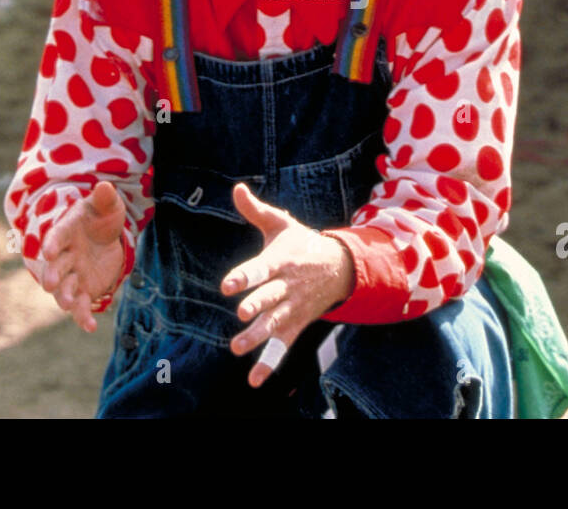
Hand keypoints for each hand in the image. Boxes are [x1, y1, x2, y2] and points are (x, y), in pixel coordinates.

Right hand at [39, 181, 126, 332]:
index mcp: (66, 231)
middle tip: (49, 283)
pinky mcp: (84, 290)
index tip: (49, 251)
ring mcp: (72, 274)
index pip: (56, 237)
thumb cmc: (102, 218)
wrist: (107, 237)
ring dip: (65, 297)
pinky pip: (81, 306)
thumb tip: (105, 186)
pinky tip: (91, 327)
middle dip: (52, 274)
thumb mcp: (107, 206)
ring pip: (64, 289)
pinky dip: (83, 317)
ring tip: (69, 305)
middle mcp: (65, 255)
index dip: (52, 243)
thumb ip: (105, 199)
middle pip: (55, 266)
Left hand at [221, 183, 353, 387]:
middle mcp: (287, 286)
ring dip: (257, 336)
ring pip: (274, 324)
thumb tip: (236, 188)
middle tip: (241, 313)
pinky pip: (283, 345)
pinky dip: (270, 363)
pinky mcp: (296, 324)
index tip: (227, 285)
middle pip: (270, 298)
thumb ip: (256, 210)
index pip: (261, 268)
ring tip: (236, 347)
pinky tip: (254, 379)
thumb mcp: (281, 224)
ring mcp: (293, 307)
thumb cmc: (302, 243)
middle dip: (257, 306)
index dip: (244, 276)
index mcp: (281, 260)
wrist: (340, 267)